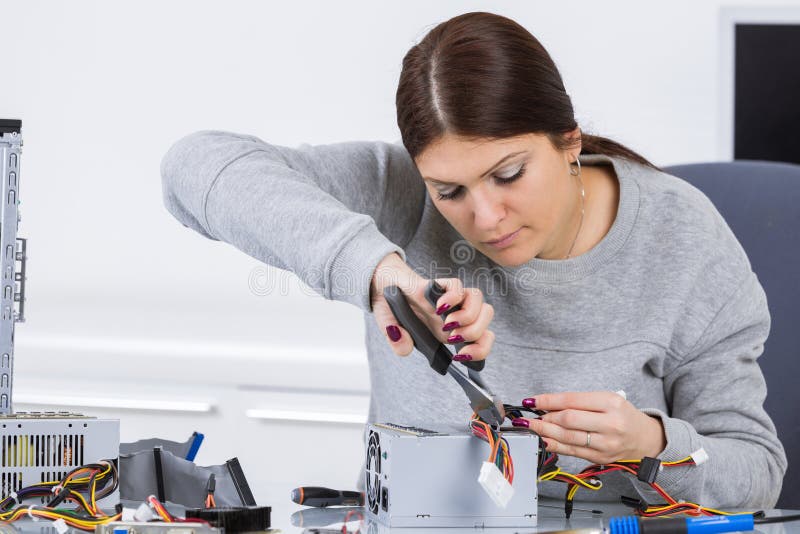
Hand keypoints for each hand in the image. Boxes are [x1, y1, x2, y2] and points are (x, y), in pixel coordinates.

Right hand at [369, 253, 494, 360]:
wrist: (383, 286)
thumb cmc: (394, 311)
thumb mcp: (391, 333)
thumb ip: (397, 344)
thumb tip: (405, 348)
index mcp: (450, 332)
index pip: (481, 340)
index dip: (480, 350)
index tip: (460, 356)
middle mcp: (454, 314)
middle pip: (486, 319)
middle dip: (475, 333)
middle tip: (452, 338)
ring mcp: (449, 299)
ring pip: (479, 301)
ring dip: (468, 316)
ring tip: (446, 324)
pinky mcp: (440, 284)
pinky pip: (458, 287)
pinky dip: (452, 298)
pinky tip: (438, 307)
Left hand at [511, 391, 666, 463]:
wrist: (644, 438)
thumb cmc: (621, 414)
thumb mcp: (605, 399)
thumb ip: (578, 401)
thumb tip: (546, 404)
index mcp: (611, 403)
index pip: (572, 401)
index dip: (547, 401)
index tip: (531, 401)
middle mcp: (610, 424)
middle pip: (568, 420)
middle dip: (544, 418)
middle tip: (530, 416)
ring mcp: (605, 443)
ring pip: (567, 437)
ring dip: (544, 432)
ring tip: (531, 427)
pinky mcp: (600, 457)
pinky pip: (571, 451)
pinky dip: (554, 445)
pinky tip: (543, 440)